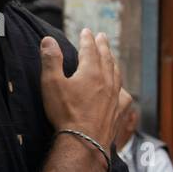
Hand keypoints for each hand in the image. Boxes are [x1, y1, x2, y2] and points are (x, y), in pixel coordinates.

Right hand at [39, 29, 125, 152]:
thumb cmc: (65, 112)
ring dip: (113, 62)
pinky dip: (122, 87)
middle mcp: (106, 81)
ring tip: (111, 57)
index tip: (86, 30)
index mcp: (90, 72)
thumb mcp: (51, 83)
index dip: (87, 39)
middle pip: (106, 58)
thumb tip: (48, 39)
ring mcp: (115, 97)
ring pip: (117, 74)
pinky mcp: (118, 111)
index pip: (90, 49)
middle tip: (102, 36)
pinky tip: (122, 90)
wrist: (85, 141)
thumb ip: (51, 60)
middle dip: (103, 46)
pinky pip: (124, 95)